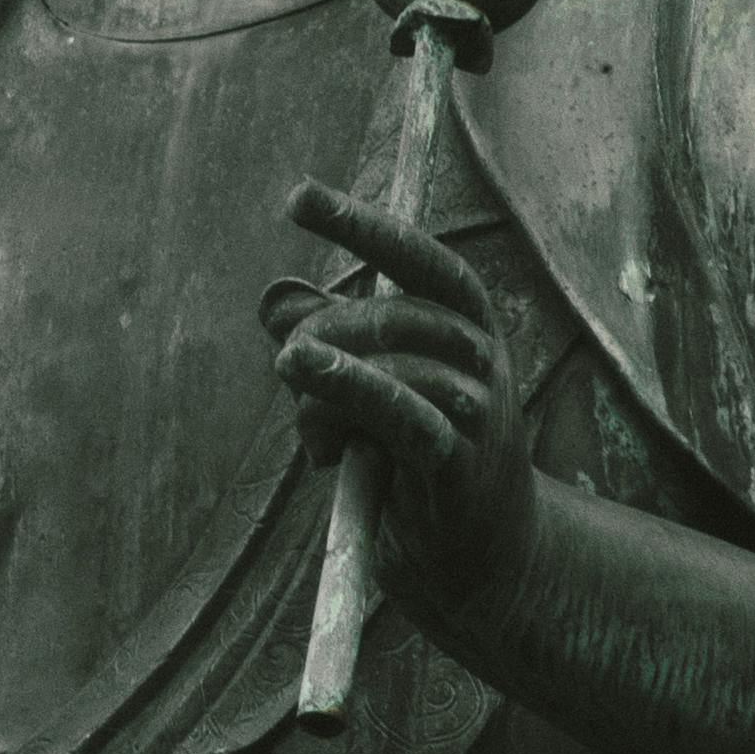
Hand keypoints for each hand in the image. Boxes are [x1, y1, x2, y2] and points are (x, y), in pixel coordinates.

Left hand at [267, 180, 538, 628]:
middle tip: (290, 373)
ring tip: (316, 439)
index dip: (360, 224)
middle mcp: (481, 354)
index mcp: (466, 324)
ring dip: (325, 392)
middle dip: (320, 336)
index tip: (296, 197)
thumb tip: (272, 301)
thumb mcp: (368, 391)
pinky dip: (352, 396)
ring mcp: (478, 408)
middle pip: (387, 314)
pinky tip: (308, 392)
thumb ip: (324, 342)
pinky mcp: (461, 463)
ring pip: (390, 364)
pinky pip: (403, 415)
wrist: (478, 556)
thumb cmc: (418, 461)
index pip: (418, 257)